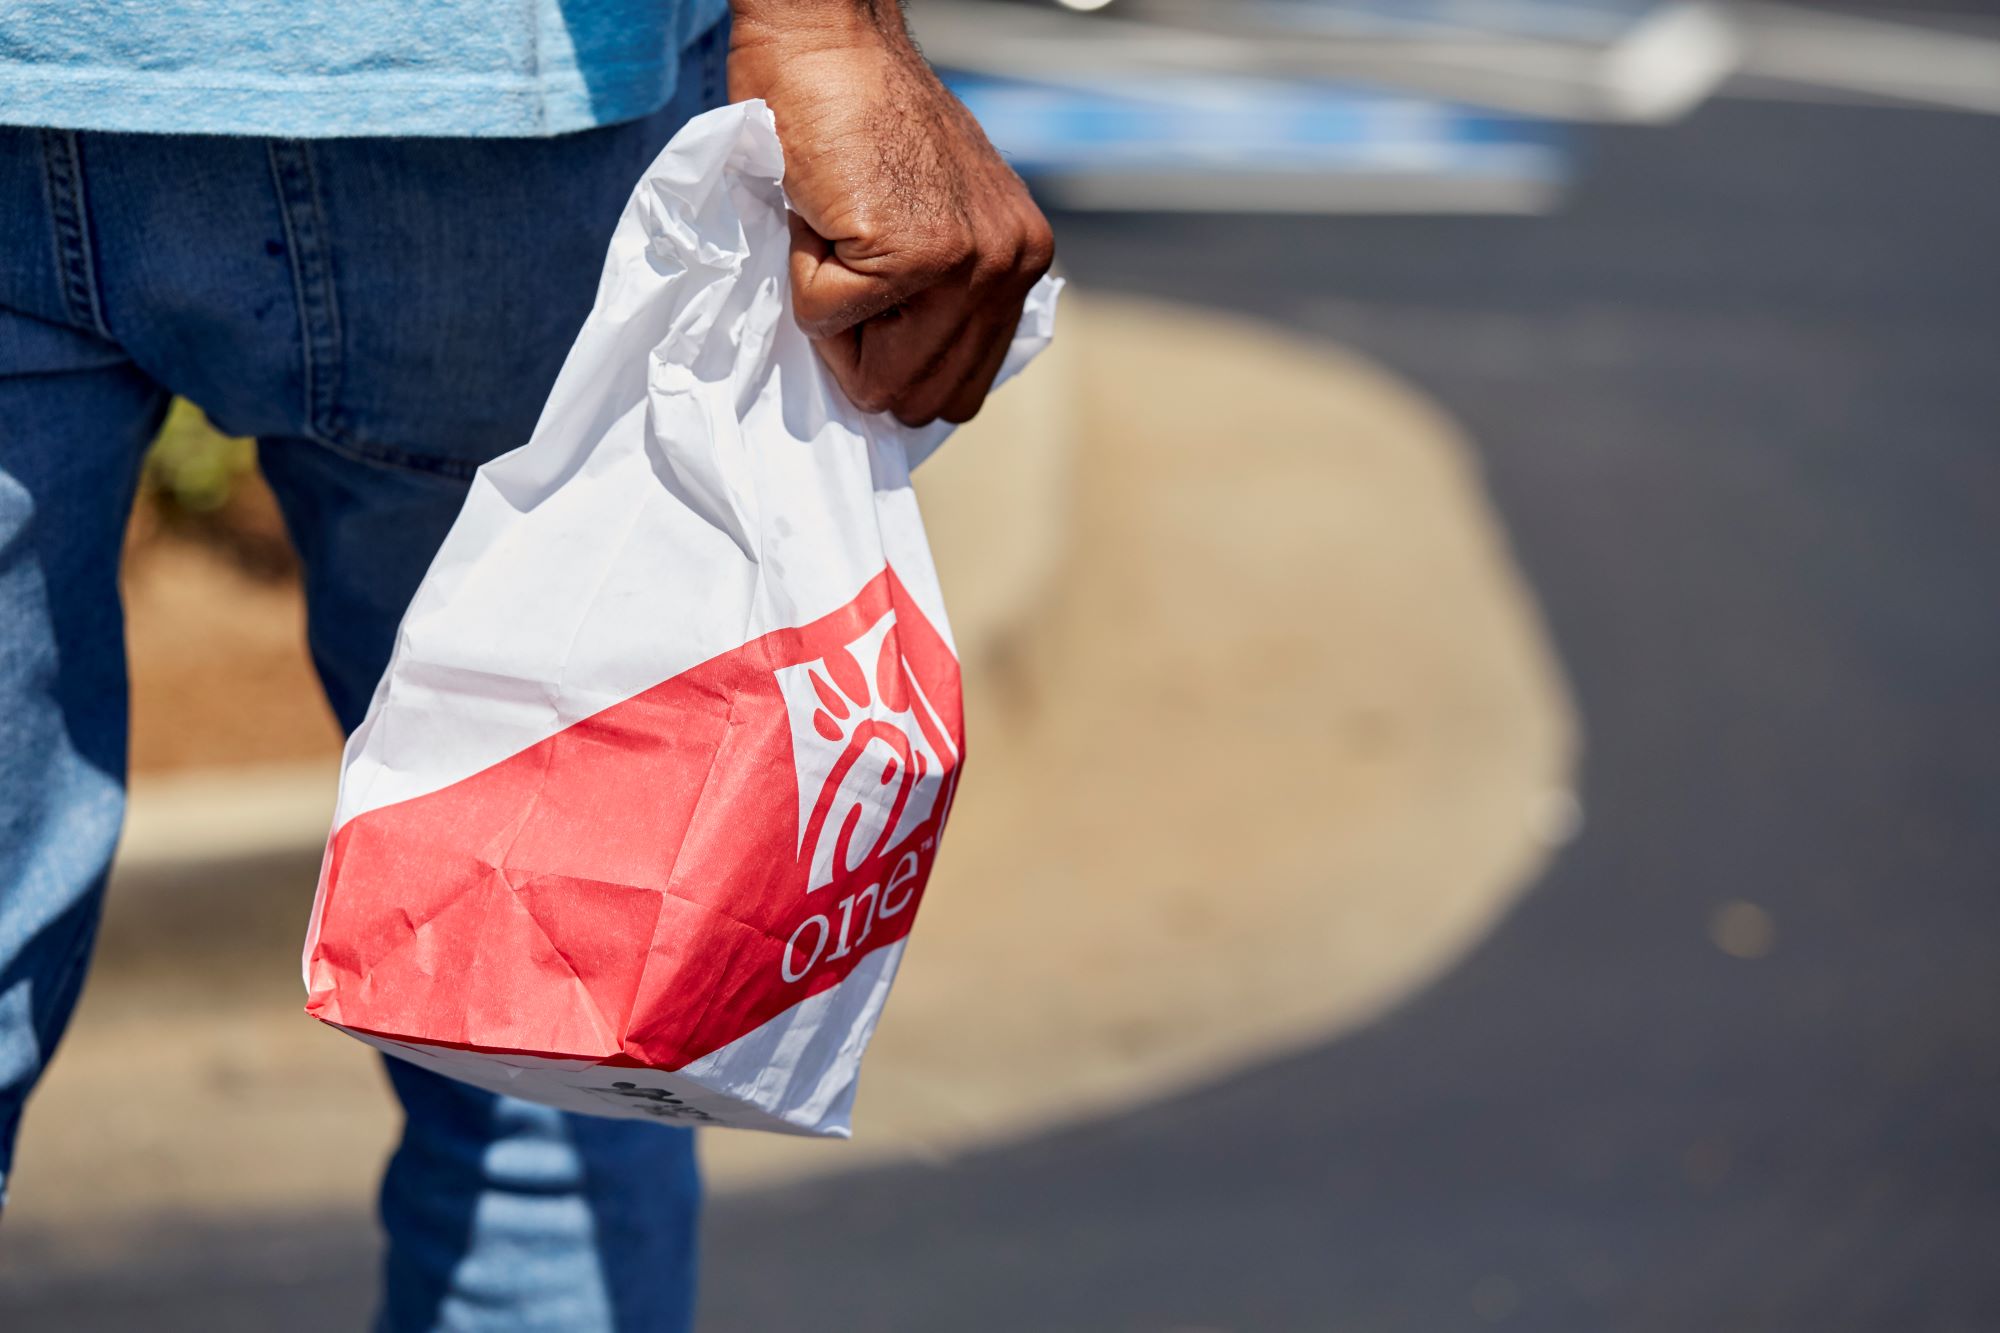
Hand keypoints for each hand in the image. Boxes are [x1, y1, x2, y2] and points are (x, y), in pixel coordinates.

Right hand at [728, 1, 1054, 426]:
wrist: (828, 37)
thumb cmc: (857, 119)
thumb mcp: (932, 213)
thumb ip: (938, 293)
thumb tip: (903, 378)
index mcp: (1021, 263)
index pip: (959, 387)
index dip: (896, 361)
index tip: (870, 299)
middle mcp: (1011, 267)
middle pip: (923, 398)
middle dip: (864, 357)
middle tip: (843, 269)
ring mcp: (967, 262)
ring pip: (877, 375)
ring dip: (834, 321)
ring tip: (839, 239)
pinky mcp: (912, 250)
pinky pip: (826, 318)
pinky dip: (802, 274)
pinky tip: (821, 211)